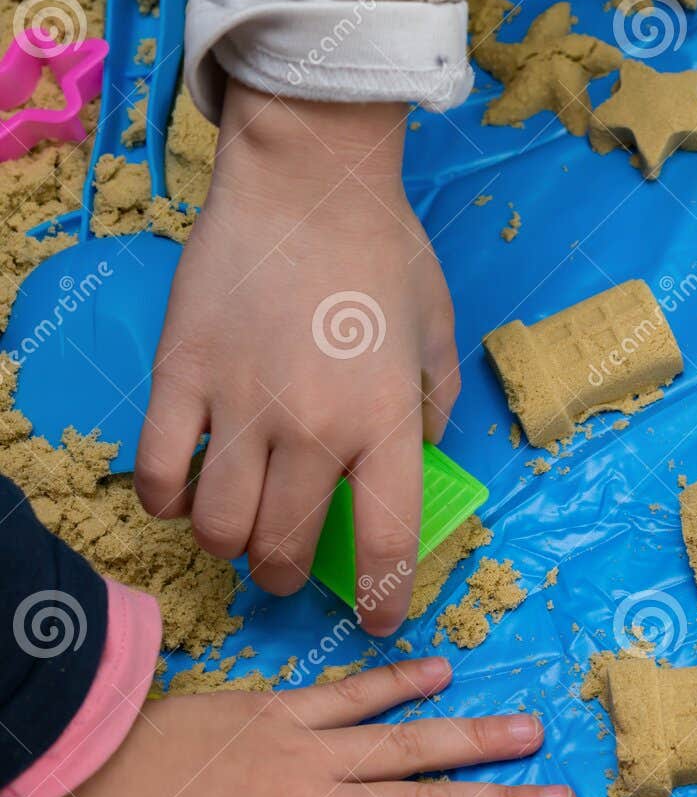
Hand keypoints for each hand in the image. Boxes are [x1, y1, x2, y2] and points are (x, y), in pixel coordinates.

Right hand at [134, 81, 460, 634]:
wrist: (308, 178)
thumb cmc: (385, 251)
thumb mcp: (440, 331)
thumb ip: (437, 405)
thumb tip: (427, 457)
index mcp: (385, 422)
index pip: (384, 541)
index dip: (383, 597)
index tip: (378, 619)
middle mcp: (313, 427)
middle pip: (283, 548)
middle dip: (284, 577)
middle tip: (283, 569)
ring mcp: (239, 404)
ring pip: (217, 526)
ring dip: (227, 546)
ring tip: (237, 533)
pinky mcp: (179, 374)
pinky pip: (155, 471)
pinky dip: (167, 500)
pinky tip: (183, 493)